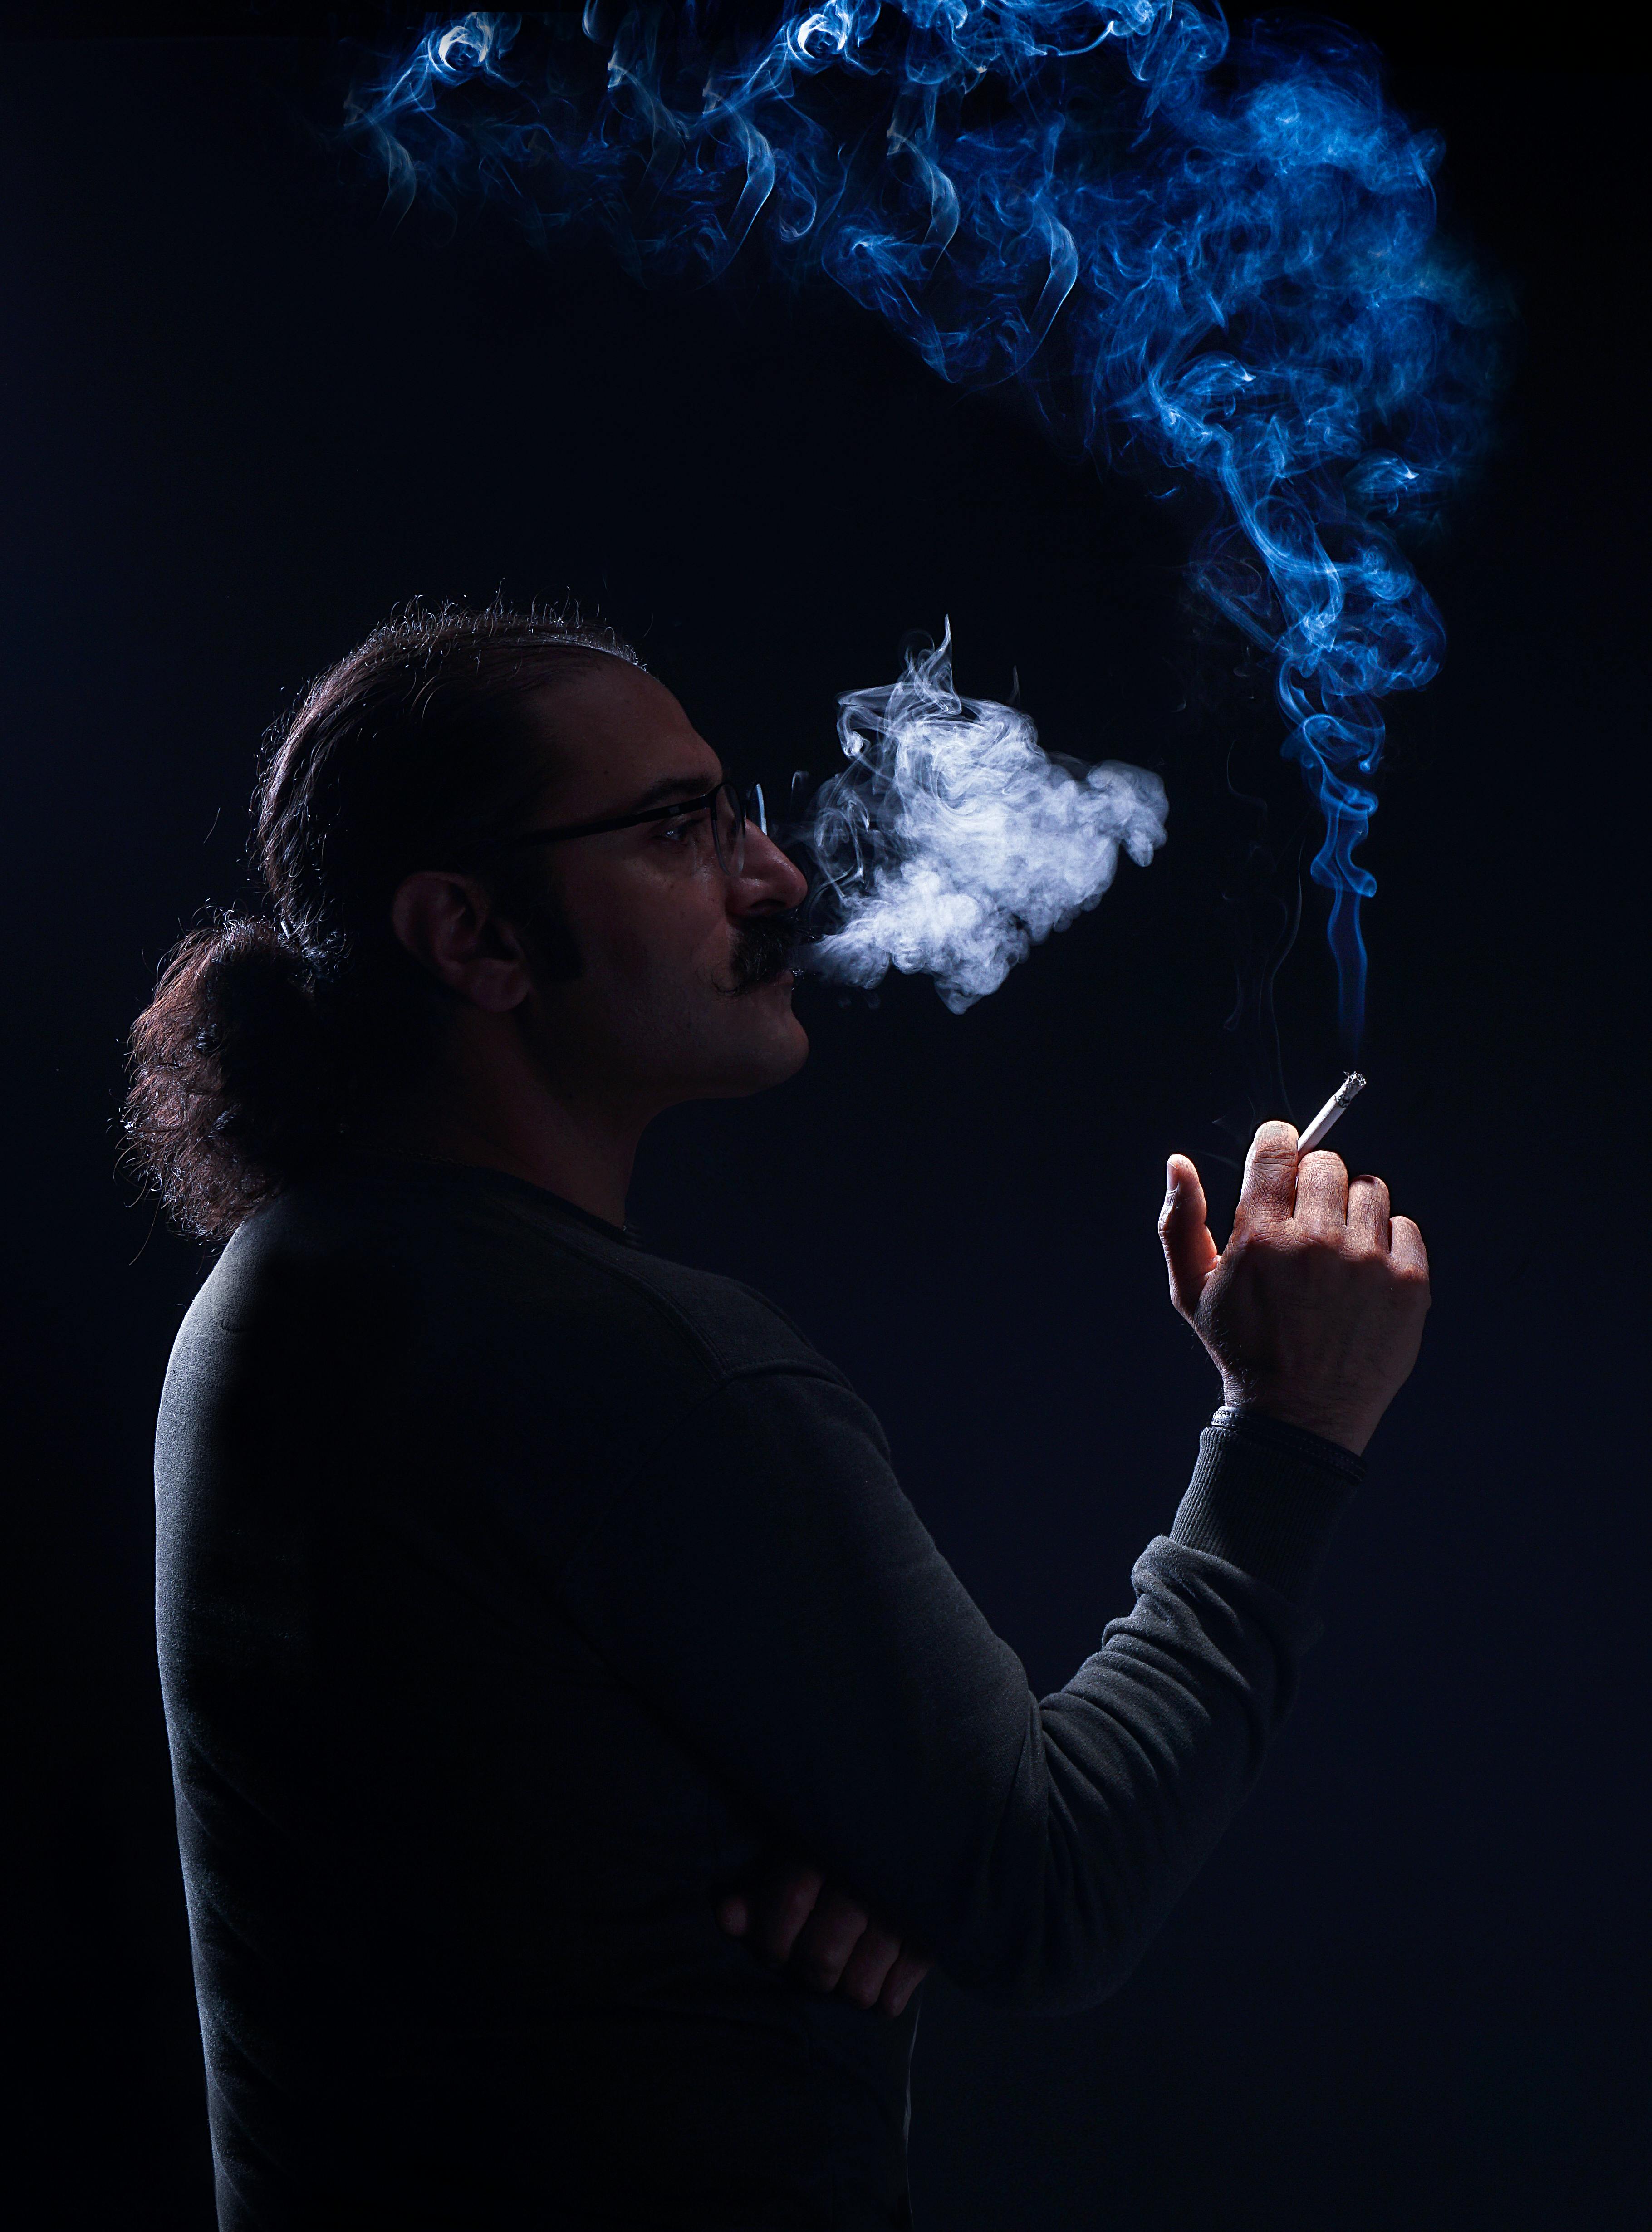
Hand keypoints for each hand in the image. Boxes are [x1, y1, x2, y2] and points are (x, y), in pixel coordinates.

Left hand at [716, 1863, 930, 2017]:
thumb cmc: (846, 1852)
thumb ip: (763, 1891)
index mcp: (829, 1846)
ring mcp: (904, 1910)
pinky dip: (884, 1996)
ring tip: (849, 1964)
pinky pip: (894, 1997)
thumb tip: (728, 1918)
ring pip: (858, 1989)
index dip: (773, 1938)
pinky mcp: (934, 1937)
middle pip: (821, 1957)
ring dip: (846, 1986)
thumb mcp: (802, 1858)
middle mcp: (866, 1877)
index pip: (789, 1900)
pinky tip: (882, 1973)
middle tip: (815, 1958)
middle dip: (809, 1970)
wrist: (921, 1826)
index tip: (775, 1948)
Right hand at [1157, 1121, 1429, 1455]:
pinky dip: (1386, 1243)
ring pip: (1369, 1190)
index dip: (1277, 1144)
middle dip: (1312, 1183)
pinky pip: (1404, 1226)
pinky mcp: (1409, 1284)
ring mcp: (1368, 1262)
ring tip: (1336, 1252)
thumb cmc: (1241, 1348)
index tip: (1279, 1158)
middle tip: (1304, 1221)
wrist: (1299, 1417)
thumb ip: (1179, 1220)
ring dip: (1351, 1211)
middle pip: (1327, 1163)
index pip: (1278, 1148)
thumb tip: (1178, 1162)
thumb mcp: (1191, 1289)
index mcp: (1261, 1237)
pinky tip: (1363, 1275)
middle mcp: (1317, 1242)